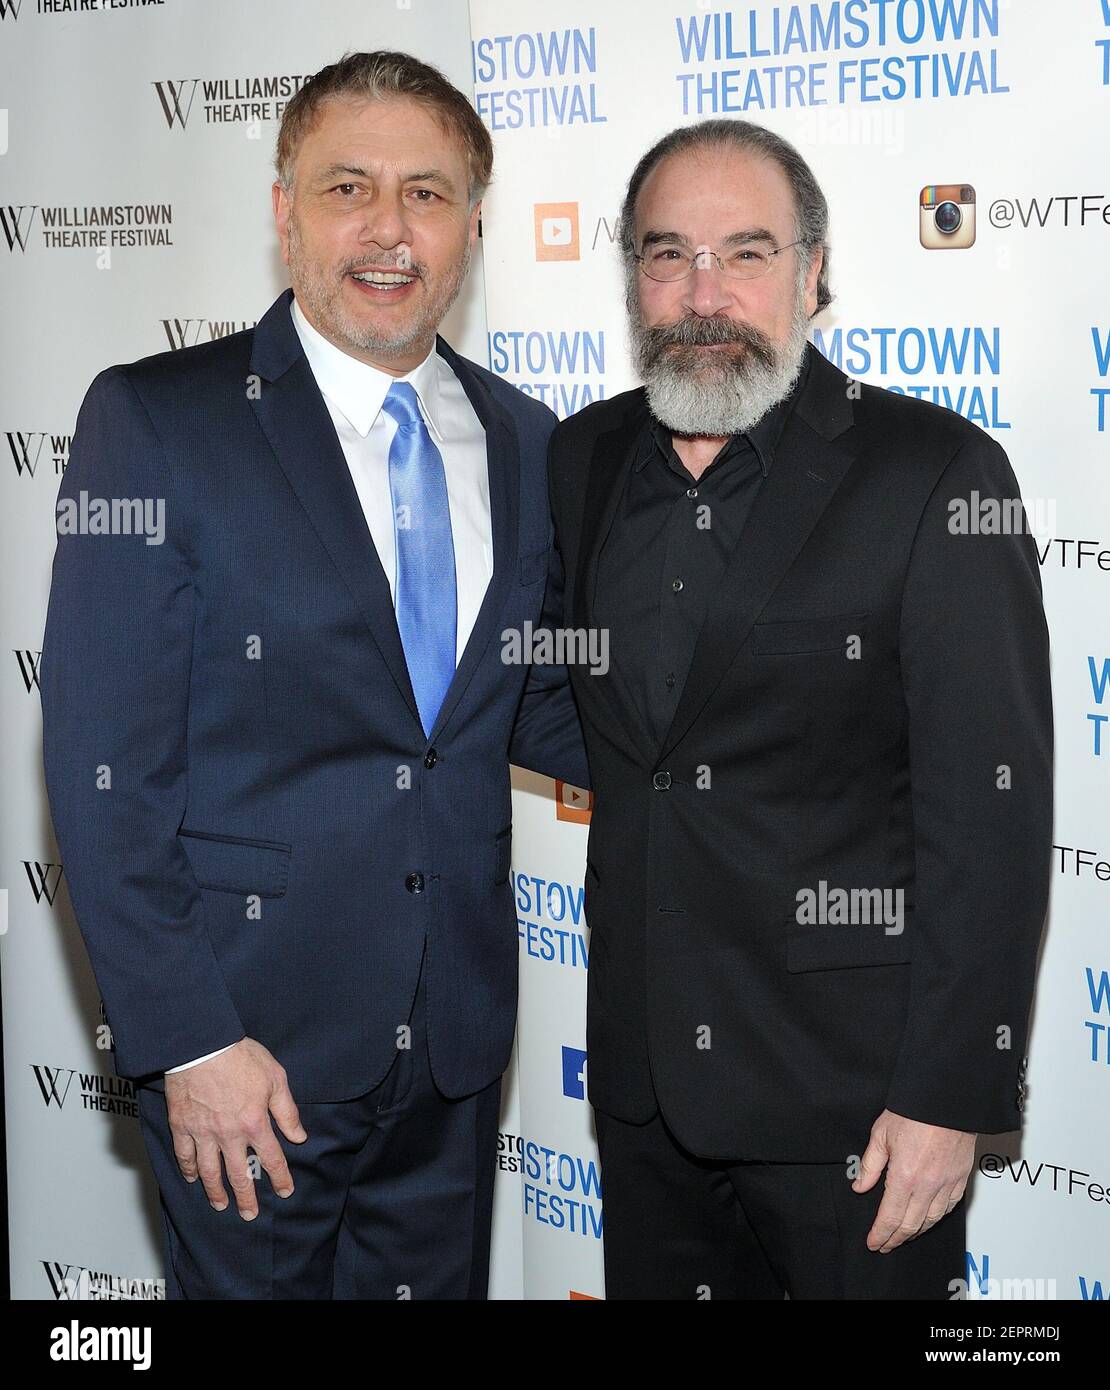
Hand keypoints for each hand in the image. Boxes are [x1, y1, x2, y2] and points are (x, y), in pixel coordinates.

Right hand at [164, 1038, 306, 1219]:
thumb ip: (287, 1111)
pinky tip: (192, 1179)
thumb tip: (298, 1136)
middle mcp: (229, 1134)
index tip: (285, 1191)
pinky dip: (187, 1170)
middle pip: (238, 1174)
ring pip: (209, 1171)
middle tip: (249, 1214)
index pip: (271, 1158)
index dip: (280, 1177)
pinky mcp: (181, 1125)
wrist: (201, 1044)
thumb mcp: (275, 1078)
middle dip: (246, 1197)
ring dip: (215, 1191)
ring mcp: (203, 1132)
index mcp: (254, 1123)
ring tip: (221, 1205)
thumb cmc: (240, 1056)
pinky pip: (184, 1155)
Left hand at [853, 1109, 974, 1251]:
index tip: (873, 1243)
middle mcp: (928, 1186)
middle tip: (885, 1245)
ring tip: (904, 1235)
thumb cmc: (913, 1111)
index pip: (890, 1217)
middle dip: (896, 1239)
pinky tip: (929, 1218)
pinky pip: (950, 1207)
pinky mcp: (961, 1179)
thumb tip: (860, 1187)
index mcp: (905, 1177)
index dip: (880, 1234)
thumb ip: (870, 1165)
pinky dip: (936, 1218)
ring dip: (916, 1231)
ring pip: (932, 1220)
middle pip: (911, 1225)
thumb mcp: (881, 1135)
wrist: (946, 1098)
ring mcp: (947, 1184)